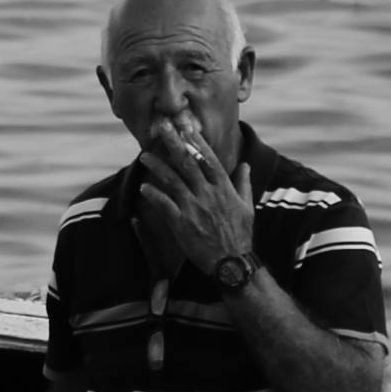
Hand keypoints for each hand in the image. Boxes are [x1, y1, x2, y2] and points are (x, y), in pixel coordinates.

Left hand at [139, 128, 256, 279]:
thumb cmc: (240, 235)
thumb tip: (245, 165)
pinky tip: (144, 187)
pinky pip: (164, 204)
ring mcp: (194, 208)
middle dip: (174, 143)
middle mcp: (208, 195)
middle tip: (161, 128)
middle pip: (188, 163)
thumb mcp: (247, 207)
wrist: (232, 264)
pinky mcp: (182, 224)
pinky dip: (153, 194)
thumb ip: (243, 184)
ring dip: (157, 166)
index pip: (209, 159)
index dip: (197, 142)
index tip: (186, 127)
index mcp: (224, 189)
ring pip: (172, 181)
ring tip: (143, 156)